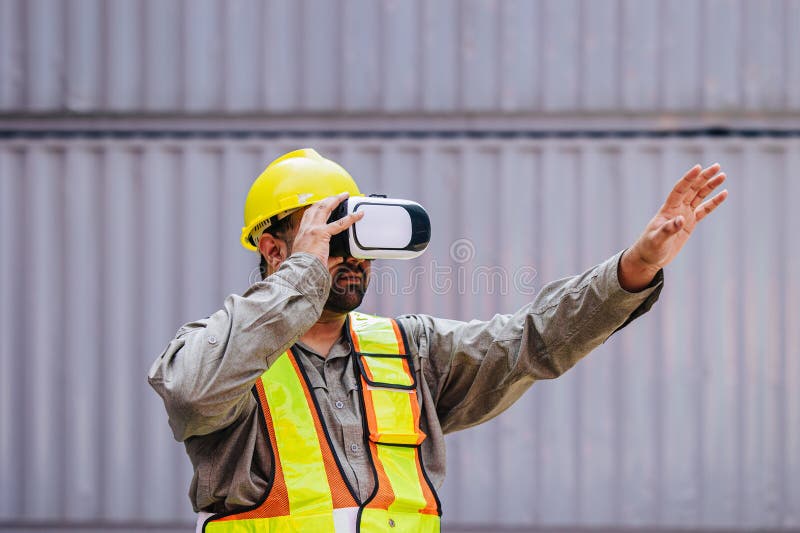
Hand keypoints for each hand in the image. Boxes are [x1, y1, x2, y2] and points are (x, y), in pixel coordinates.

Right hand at [292, 192, 364, 264]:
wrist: (301, 270)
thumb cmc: (305, 268)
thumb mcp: (316, 259)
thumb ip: (330, 257)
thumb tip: (339, 257)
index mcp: (302, 234)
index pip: (309, 215)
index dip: (317, 207)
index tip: (323, 203)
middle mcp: (306, 228)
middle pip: (316, 207)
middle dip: (327, 199)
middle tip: (337, 195)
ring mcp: (313, 229)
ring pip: (325, 208)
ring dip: (335, 199)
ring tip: (344, 195)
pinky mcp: (321, 233)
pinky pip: (339, 224)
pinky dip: (350, 218)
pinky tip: (358, 215)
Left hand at [620, 163, 727, 290]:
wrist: (649, 257)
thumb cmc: (649, 248)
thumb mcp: (657, 240)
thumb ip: (668, 230)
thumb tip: (681, 220)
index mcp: (668, 209)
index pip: (679, 190)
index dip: (688, 179)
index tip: (698, 168)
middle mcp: (676, 209)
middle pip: (692, 189)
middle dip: (703, 177)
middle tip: (717, 166)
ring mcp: (684, 215)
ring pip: (699, 196)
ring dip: (710, 186)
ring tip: (722, 175)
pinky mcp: (690, 223)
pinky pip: (704, 210)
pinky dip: (714, 202)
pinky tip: (724, 194)